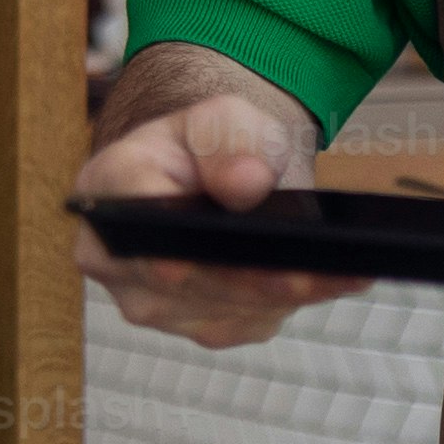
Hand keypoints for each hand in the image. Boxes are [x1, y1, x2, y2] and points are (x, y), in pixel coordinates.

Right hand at [70, 85, 368, 348]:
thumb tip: (245, 185)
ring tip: (337, 273)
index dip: (168, 240)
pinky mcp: (198, 325)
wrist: (224, 178)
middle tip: (305, 269)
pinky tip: (328, 282)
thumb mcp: (224, 118)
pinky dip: (290, 304)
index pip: (133, 217)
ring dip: (279, 294)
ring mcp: (153, 301)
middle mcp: (116, 258)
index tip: (208, 250)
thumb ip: (230, 140)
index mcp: (106, 190)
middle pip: (182, 279)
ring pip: (220, 308)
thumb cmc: (213, 146)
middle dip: (247, 276)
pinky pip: (246, 322)